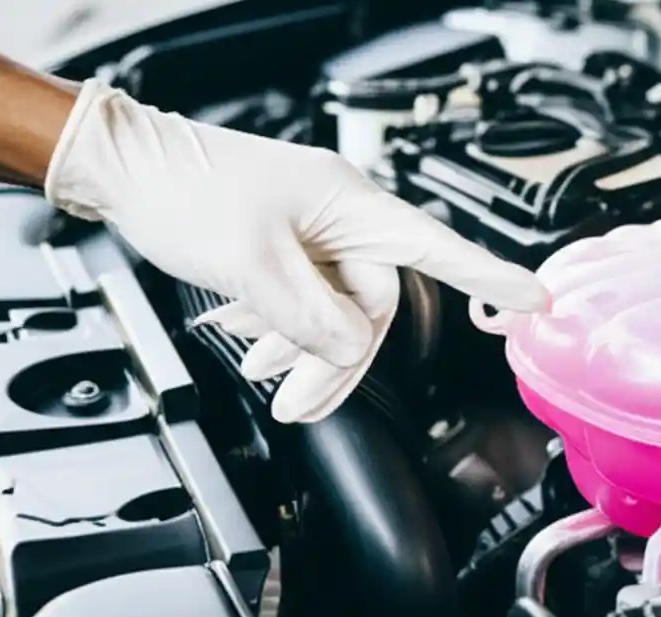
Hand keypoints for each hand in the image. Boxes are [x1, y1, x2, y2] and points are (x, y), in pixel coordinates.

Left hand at [46, 79, 546, 422]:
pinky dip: (283, 327)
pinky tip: (251, 339)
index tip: (537, 297)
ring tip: (262, 374)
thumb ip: (309, 316)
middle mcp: (342, 217)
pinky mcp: (288, 243)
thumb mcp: (249, 264)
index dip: (491, 276)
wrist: (123, 167)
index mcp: (351, 206)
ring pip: (336, 309)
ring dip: (303, 348)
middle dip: (334, 359)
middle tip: (295, 405)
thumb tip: (352, 350)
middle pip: (372, 306)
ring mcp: (315, 231)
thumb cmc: (183, 191)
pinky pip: (307, 297)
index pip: (437, 248)